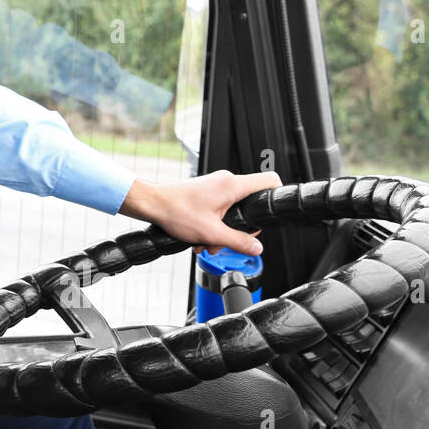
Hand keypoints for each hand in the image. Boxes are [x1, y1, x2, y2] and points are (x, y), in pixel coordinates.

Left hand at [119, 170, 282, 255]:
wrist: (152, 204)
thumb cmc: (176, 211)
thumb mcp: (211, 233)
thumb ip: (237, 241)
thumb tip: (256, 248)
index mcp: (232, 185)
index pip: (269, 180)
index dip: (276, 195)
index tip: (273, 214)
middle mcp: (226, 181)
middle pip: (250, 203)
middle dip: (240, 228)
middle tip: (227, 241)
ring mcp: (215, 186)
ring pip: (233, 210)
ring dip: (223, 231)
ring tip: (207, 244)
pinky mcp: (206, 193)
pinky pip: (220, 209)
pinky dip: (213, 226)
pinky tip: (201, 239)